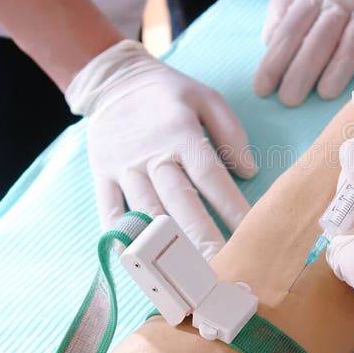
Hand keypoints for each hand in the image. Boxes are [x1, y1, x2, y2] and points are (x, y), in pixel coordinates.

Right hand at [66, 41, 256, 258]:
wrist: (112, 80)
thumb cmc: (168, 93)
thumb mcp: (205, 97)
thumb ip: (230, 131)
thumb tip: (249, 170)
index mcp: (181, 133)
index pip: (211, 177)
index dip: (232, 206)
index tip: (251, 233)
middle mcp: (152, 154)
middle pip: (179, 202)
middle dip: (201, 237)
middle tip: (221, 267)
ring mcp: (124, 167)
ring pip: (146, 212)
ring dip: (166, 244)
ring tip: (186, 272)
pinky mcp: (102, 175)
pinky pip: (109, 210)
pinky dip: (122, 237)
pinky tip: (139, 262)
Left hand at [253, 0, 353, 106]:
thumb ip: (283, 6)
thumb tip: (268, 43)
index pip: (286, 31)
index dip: (273, 62)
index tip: (262, 88)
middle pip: (312, 40)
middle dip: (297, 72)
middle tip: (287, 100)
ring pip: (343, 41)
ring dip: (331, 70)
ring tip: (319, 96)